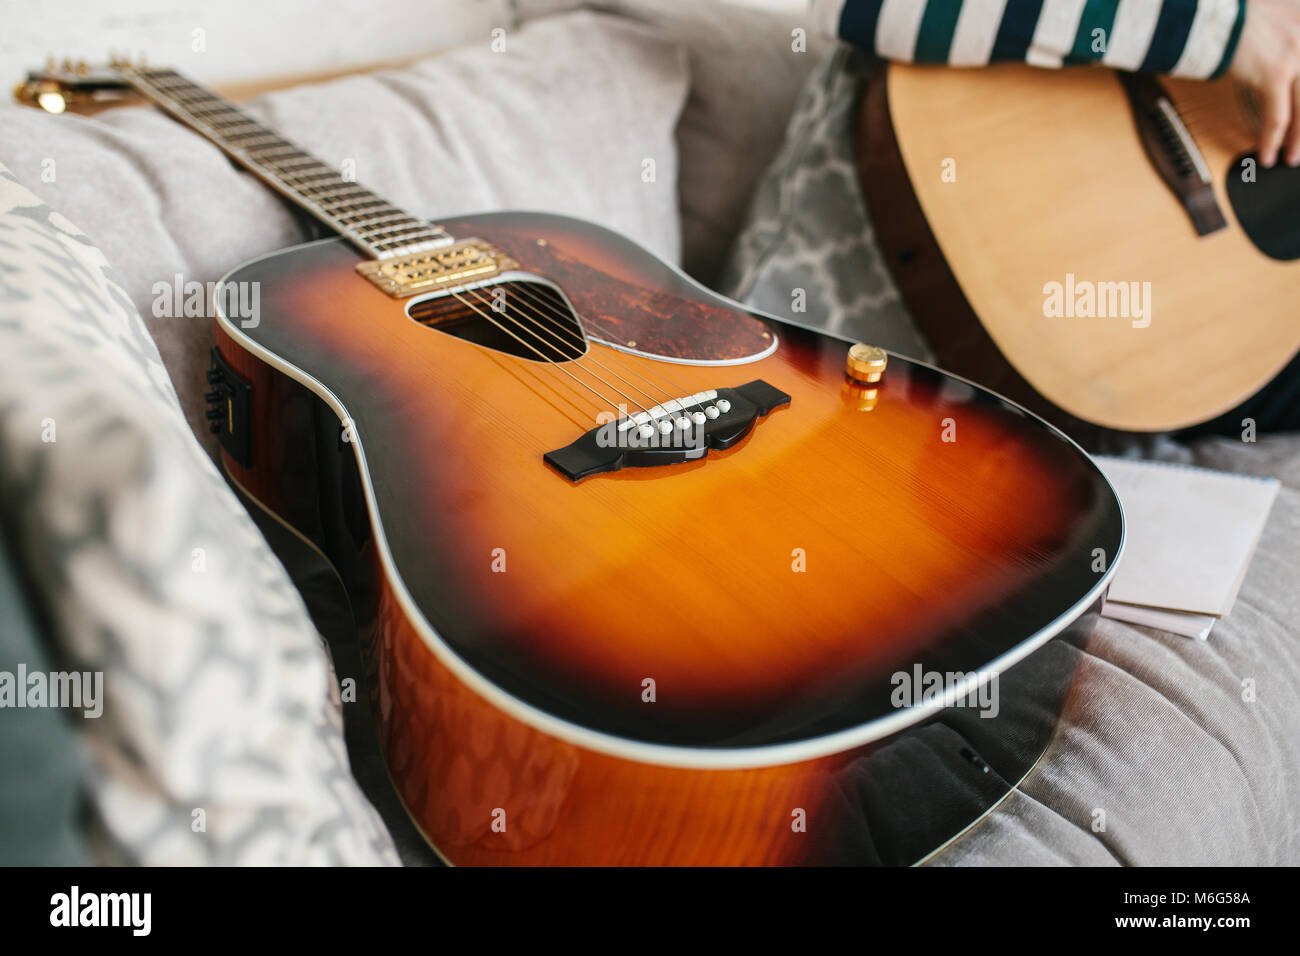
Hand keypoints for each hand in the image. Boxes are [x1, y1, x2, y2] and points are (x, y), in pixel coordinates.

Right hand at [1229, 0, 1299, 166]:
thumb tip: (1283, 78)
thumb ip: (1285, 44)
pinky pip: (1277, 116)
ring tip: (1291, 157)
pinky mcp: (1276, 73)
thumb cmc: (1232, 22)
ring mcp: (1296, 55)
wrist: (1213, 18)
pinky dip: (1272, 139)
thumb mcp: (1271, 26)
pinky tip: (1267, 153)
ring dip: (1297, 138)